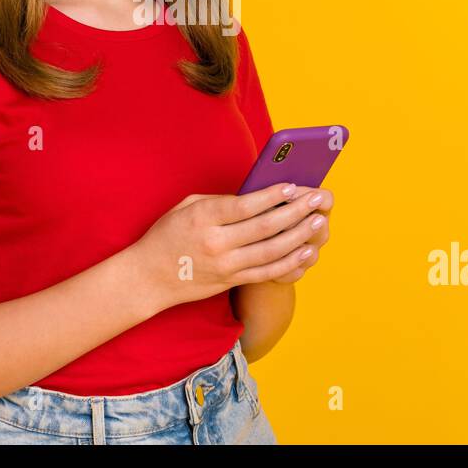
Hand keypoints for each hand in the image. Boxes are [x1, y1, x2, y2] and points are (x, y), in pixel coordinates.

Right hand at [134, 182, 326, 310]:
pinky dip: (290, 262)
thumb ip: (220, 201)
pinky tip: (306, 251)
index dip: (272, 196)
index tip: (293, 186)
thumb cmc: (168, 234)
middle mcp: (216, 242)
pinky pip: (267, 273)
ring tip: (319, 222)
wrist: (149, 277)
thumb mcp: (187, 206)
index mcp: (203, 218)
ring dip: (299, 236)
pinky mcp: (231, 281)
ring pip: (271, 251)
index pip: (245, 206)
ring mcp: (225, 265)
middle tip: (318, 199)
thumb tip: (257, 196)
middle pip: (265, 227)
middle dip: (296, 212)